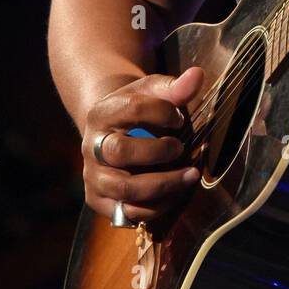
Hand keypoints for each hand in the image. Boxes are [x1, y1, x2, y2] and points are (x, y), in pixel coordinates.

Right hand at [81, 66, 203, 223]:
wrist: (113, 132)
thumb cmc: (139, 110)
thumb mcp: (153, 92)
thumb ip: (175, 86)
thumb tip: (197, 75)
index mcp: (102, 113)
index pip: (132, 109)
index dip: (162, 112)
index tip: (179, 118)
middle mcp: (91, 146)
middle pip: (120, 152)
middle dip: (158, 152)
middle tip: (180, 147)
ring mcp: (93, 176)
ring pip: (124, 188)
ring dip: (163, 184)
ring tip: (189, 175)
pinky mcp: (99, 200)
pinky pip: (127, 212)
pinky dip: (156, 207)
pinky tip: (175, 193)